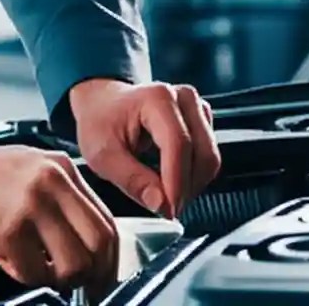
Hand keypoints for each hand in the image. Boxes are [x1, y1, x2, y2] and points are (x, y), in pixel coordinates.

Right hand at [0, 123, 117, 289]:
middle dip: (94, 276)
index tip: (101, 277)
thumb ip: (58, 195)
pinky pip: (33, 272)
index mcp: (61, 168)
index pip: (107, 221)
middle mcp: (51, 183)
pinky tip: (6, 260)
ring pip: (73, 264)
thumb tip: (82, 239)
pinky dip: (23, 276)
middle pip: (100, 244)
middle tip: (80, 289)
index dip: (109, 259)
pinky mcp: (5, 228)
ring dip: (58, 278)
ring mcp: (29, 205)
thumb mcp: (27, 167)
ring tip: (35, 269)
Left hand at [69, 80, 219, 217]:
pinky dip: (193, 177)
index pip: (179, 145)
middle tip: (164, 209)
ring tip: (164, 197)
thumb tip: (161, 205)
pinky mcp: (201, 121)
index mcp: (157, 98)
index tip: (168, 211)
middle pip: (202, 154)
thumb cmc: (99, 123)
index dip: (177, 183)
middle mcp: (183, 98)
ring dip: (191, 185)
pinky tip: (170, 183)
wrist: (101, 103)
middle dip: (186, 189)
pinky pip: (207, 157)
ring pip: (209, 158)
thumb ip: (132, 180)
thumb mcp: (102, 154)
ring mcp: (196, 108)